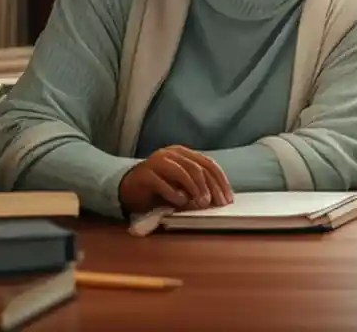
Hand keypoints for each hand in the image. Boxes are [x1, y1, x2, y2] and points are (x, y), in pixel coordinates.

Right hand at [119, 145, 233, 214]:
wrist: (128, 187)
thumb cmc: (160, 187)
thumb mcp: (182, 185)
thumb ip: (198, 186)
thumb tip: (219, 198)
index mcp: (184, 153)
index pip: (208, 164)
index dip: (221, 181)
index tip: (228, 198)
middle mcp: (171, 154)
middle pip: (198, 168)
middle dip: (210, 187)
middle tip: (216, 203)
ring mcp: (156, 162)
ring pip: (182, 172)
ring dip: (195, 189)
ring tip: (202, 203)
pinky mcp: (144, 175)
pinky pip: (162, 183)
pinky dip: (174, 193)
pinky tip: (181, 202)